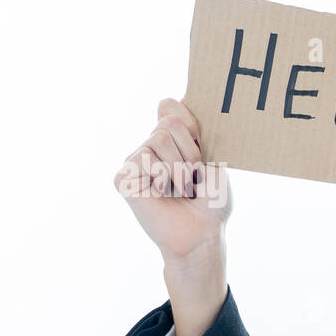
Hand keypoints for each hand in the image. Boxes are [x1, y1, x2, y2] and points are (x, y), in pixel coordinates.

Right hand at [113, 97, 232, 262]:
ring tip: (180, 189)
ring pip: (157, 139)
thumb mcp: (213, 161)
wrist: (202, 234)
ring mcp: (135, 162)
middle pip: (169, 123)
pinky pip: (142, 158)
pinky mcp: (123, 177)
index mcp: (172, 142)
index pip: (171, 108)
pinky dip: (161, 177)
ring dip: (179, 168)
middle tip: (193, 178)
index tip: (201, 151)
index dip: (190, 126)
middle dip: (190, 152)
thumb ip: (192, 131)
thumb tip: (167, 101)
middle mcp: (151, 148)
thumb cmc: (211, 203)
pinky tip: (162, 194)